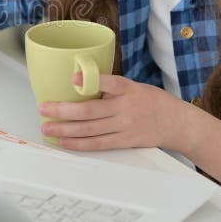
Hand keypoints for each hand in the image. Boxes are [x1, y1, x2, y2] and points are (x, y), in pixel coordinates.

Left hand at [38, 73, 188, 151]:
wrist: (177, 123)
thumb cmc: (150, 101)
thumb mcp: (134, 87)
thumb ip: (109, 88)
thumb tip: (78, 85)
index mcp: (128, 89)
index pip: (110, 82)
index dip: (91, 81)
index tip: (73, 78)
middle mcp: (126, 107)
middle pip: (90, 110)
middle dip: (63, 111)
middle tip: (43, 109)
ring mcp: (125, 126)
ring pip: (90, 129)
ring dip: (65, 129)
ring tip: (47, 127)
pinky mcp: (125, 141)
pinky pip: (98, 144)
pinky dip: (79, 143)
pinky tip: (64, 141)